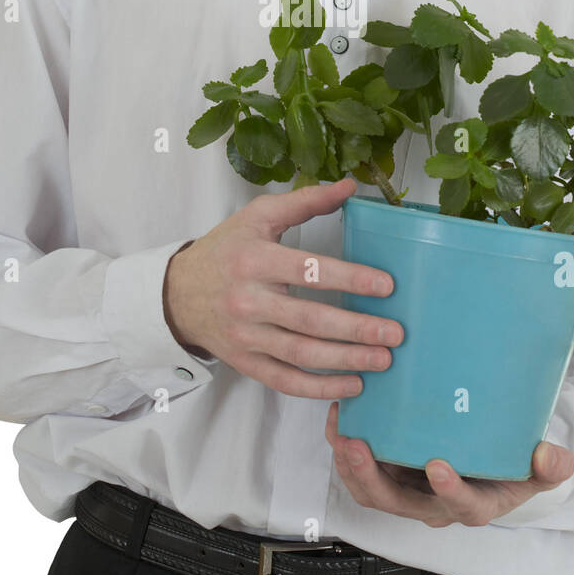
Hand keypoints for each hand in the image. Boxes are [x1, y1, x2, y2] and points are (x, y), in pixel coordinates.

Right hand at [162, 177, 402, 398]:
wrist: (178, 293)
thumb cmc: (225, 250)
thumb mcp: (259, 216)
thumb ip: (305, 201)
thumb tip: (348, 186)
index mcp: (255, 260)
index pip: (308, 271)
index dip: (350, 279)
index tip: (387, 286)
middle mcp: (248, 300)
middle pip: (310, 320)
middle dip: (357, 329)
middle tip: (395, 333)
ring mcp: (246, 336)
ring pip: (301, 355)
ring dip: (347, 360)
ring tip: (384, 359)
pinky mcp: (245, 363)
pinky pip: (286, 381)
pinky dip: (321, 388)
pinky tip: (353, 384)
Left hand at [325, 402, 573, 526]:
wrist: (493, 464)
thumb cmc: (514, 466)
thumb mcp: (540, 468)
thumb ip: (550, 466)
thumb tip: (552, 458)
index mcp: (475, 505)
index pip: (462, 506)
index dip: (449, 491)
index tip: (438, 466)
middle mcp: (436, 505)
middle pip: (398, 503)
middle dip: (372, 478)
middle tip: (357, 446)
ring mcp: (409, 491)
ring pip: (373, 491)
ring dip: (350, 466)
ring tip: (340, 431)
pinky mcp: (392, 474)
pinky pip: (362, 471)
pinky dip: (346, 450)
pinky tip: (340, 419)